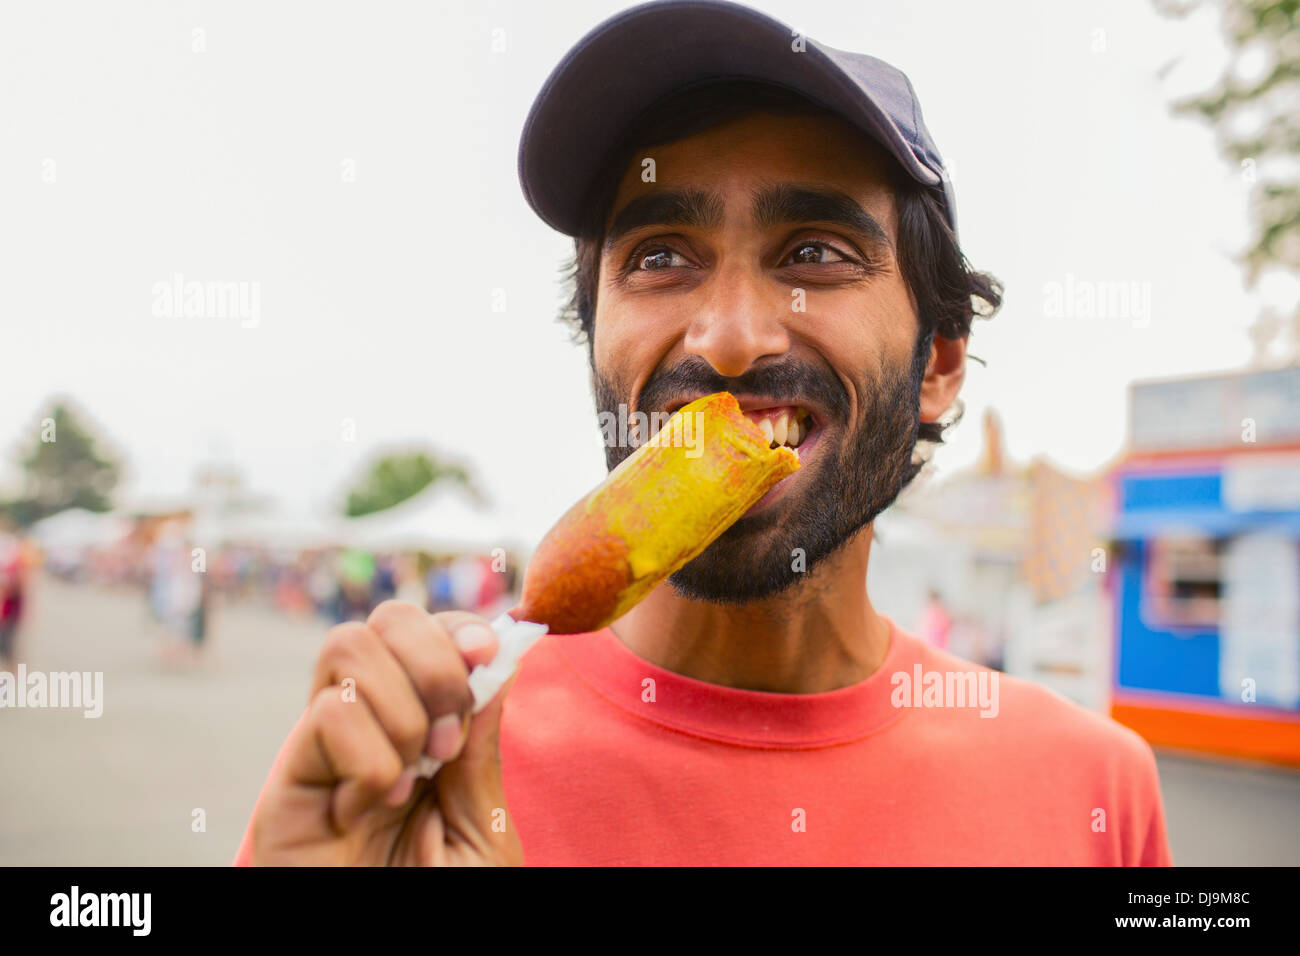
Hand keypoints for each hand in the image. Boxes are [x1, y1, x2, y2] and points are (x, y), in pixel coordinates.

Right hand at [249, 601, 522, 864]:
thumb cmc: (440, 908)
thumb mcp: (484, 823)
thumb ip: (482, 743)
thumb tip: (499, 653)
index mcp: (426, 728)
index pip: (429, 631)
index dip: (458, 626)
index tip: (487, 650)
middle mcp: (373, 725)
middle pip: (386, 617)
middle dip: (433, 657)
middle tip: (450, 738)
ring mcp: (327, 748)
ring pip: (349, 644)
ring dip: (402, 706)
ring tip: (415, 775)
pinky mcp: (290, 780)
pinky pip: (329, 713)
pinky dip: (371, 756)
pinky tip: (372, 806)